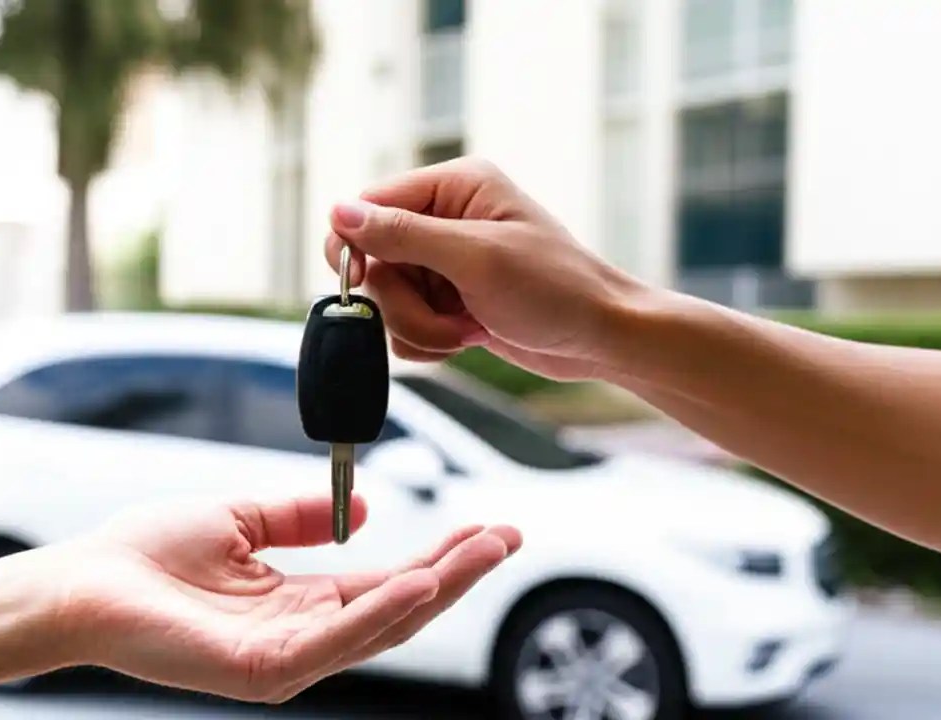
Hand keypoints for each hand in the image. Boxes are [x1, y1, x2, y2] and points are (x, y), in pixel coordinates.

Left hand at [41, 494, 520, 702]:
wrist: (81, 579)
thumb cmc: (148, 553)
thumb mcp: (241, 520)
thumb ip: (301, 518)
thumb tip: (362, 506)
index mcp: (299, 603)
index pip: (387, 584)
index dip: (439, 557)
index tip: (487, 525)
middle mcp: (302, 637)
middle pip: (399, 609)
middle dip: (458, 573)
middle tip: (509, 535)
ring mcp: (285, 661)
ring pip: (380, 627)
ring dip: (439, 588)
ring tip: (484, 549)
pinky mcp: (261, 671)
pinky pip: (335, 642)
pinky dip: (381, 613)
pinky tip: (419, 583)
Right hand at [324, 157, 645, 380]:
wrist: (601, 339)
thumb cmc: (555, 289)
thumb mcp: (476, 258)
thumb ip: (404, 235)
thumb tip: (339, 212)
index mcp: (454, 187)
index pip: (370, 205)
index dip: (356, 246)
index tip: (363, 282)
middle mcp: (445, 219)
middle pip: (374, 260)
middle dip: (403, 301)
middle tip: (446, 317)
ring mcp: (445, 263)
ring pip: (387, 299)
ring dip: (420, 325)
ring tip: (466, 330)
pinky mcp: (449, 301)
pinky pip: (405, 323)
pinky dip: (428, 340)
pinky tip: (467, 338)